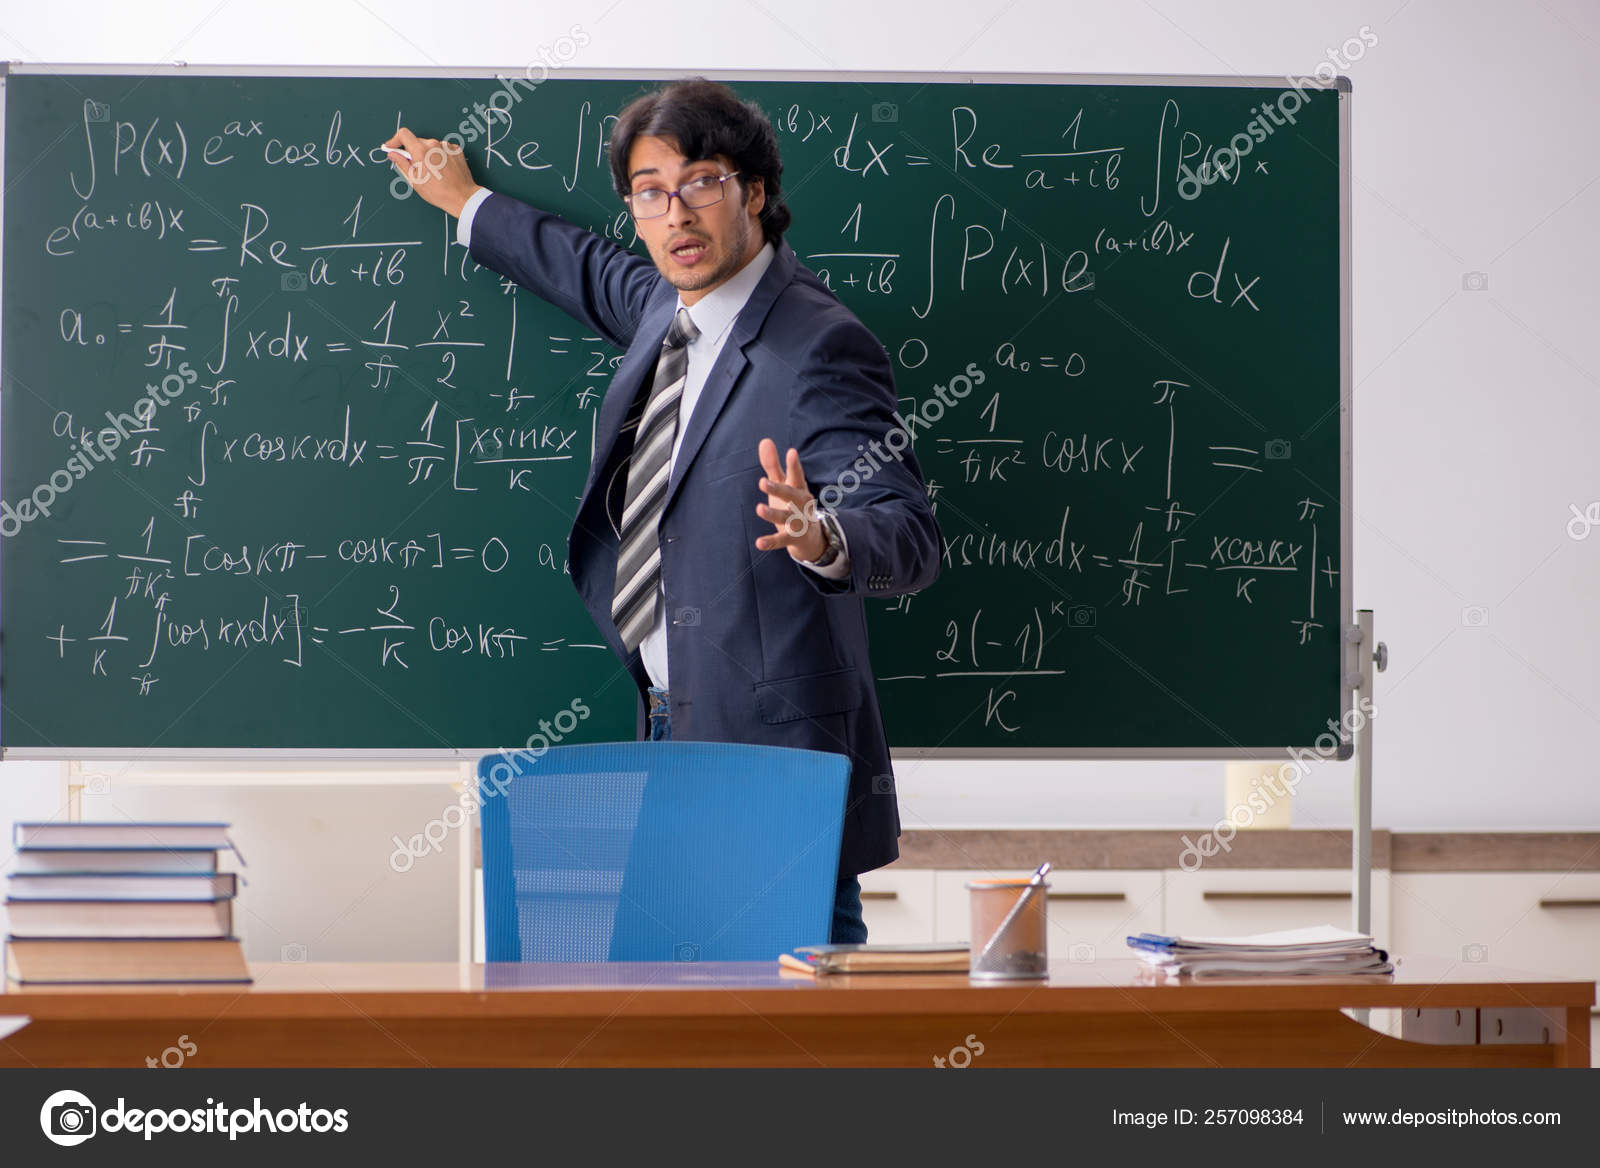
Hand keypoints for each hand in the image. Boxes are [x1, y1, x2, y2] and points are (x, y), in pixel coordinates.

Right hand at [382, 127, 483, 217]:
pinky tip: (443, 169)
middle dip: (413, 151)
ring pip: (431, 146)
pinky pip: (443, 149)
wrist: (462, 197)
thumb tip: (393, 154)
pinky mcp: (456, 149)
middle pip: (417, 141)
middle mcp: (434, 144)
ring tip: (433, 171)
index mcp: (421, 150)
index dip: (395, 140)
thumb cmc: (438, 192)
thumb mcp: (414, 180)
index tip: (392, 147)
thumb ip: (402, 164)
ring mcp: (446, 146)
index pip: (403, 134)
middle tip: (415, 166)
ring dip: (428, 154)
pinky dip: (440, 156)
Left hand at [754, 438, 827, 561]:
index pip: (796, 475)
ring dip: (772, 514)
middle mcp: (801, 504)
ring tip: (759, 508)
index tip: (791, 452)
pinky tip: (758, 543)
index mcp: (798, 488)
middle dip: (778, 489)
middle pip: (791, 495)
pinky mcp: (794, 538)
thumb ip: (773, 465)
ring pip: (785, 517)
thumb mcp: (783, 484)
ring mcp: (798, 521)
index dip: (794, 464)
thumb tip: (765, 440)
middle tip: (762, 482)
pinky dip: (771, 542)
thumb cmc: (793, 504)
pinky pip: (781, 540)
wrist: (811, 537)